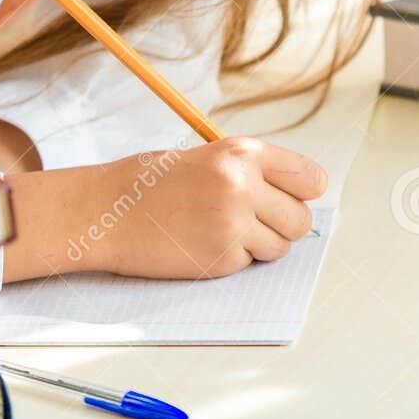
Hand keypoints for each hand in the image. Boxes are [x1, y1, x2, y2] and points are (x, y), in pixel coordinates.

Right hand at [0, 136, 327, 282]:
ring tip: (221, 229)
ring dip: (258, 245)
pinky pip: (247, 265)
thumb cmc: (153, 181)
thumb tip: (299, 194)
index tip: (292, 198)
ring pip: (279, 248)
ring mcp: (232, 226)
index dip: (303, 193)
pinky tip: (200, 243)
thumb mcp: (209, 157)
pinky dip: (231, 259)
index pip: (311, 179)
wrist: (106, 209)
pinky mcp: (219, 260)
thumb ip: (253, 170)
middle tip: (254, 220)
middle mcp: (243, 187)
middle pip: (301, 221)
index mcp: (243, 153)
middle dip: (283, 225)